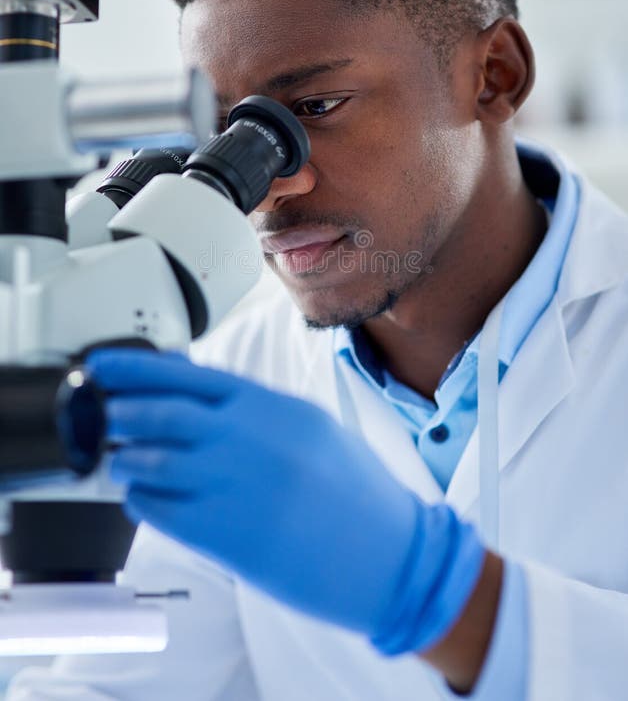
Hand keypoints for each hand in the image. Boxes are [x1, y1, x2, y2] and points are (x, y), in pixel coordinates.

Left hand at [87, 347, 484, 654]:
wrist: (388, 553)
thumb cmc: (353, 487)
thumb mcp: (308, 424)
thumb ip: (252, 404)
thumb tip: (195, 385)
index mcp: (269, 407)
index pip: (186, 373)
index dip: (135, 366)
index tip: (101, 365)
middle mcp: (246, 440)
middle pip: (159, 413)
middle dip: (118, 409)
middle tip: (97, 411)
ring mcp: (233, 487)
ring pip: (150, 462)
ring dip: (123, 457)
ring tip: (118, 456)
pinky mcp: (225, 536)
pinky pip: (159, 511)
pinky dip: (140, 499)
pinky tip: (144, 496)